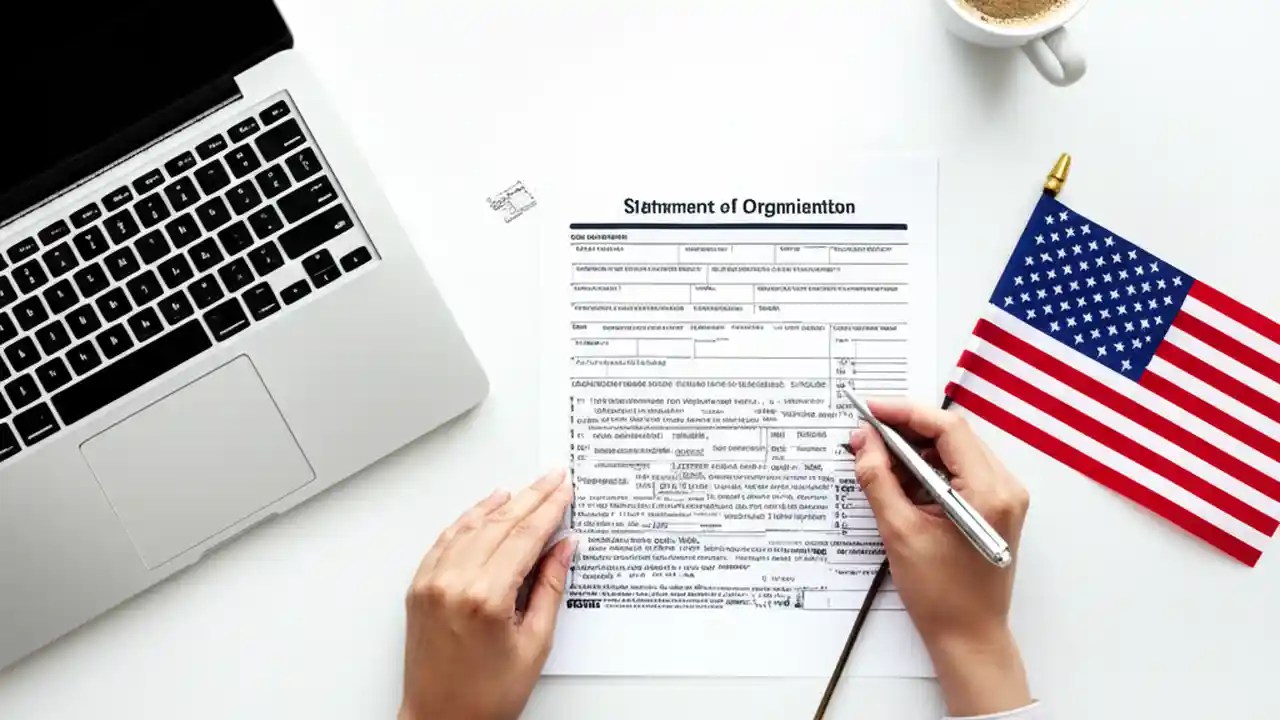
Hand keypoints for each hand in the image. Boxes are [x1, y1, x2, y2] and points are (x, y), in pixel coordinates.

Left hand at [400, 470, 576, 719]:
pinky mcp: (418, 588)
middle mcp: (453, 583)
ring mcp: (431, 583)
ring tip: (523, 490)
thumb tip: (563, 547)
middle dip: (531, 499)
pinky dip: (466, 521)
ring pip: (470, 527)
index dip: (549, 510)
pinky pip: (445, 542)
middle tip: (552, 480)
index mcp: (485, 598)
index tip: (564, 492)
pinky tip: (483, 510)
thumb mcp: (534, 643)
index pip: (525, 537)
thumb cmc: (486, 696)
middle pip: (500, 524)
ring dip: (499, 505)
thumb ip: (550, 588)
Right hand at [849, 399, 1031, 716]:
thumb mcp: (899, 532)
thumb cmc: (941, 596)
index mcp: (988, 493)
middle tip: (867, 435)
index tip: (871, 411)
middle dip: (906, 430)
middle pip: (952, 435)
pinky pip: (959, 471)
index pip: (947, 429)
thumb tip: (863, 442)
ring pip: (954, 451)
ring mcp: (1004, 497)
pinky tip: (901, 479)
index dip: (905, 413)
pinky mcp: (994, 506)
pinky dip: (928, 468)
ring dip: (915, 450)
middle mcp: (1005, 488)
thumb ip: (878, 480)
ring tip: (879, 461)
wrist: (969, 637)